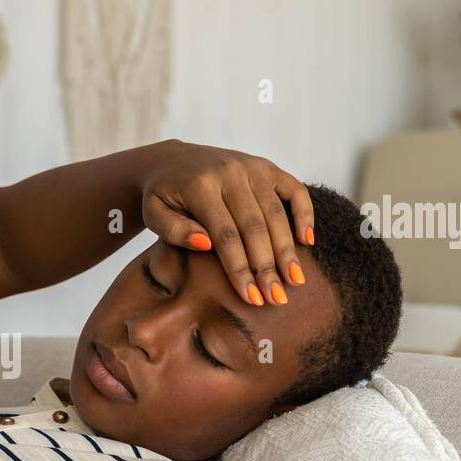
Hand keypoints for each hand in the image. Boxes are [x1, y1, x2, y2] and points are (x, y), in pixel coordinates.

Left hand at [139, 141, 314, 306]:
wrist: (171, 161)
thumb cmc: (162, 197)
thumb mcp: (154, 213)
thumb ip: (174, 231)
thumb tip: (206, 244)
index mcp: (201, 185)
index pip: (226, 235)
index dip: (241, 268)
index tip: (251, 298)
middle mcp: (230, 172)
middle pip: (255, 226)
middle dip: (267, 266)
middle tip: (278, 298)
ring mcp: (251, 167)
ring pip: (276, 213)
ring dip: (287, 249)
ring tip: (295, 280)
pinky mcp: (266, 166)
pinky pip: (294, 189)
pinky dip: (305, 213)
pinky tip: (307, 241)